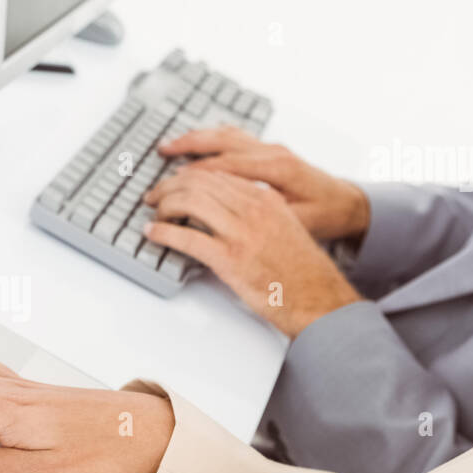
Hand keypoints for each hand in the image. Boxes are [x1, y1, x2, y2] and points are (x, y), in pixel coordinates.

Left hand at [141, 168, 363, 337]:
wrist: (319, 299)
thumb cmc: (300, 271)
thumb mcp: (284, 227)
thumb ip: (257, 212)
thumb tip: (223, 210)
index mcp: (266, 198)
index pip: (217, 174)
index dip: (188, 176)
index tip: (173, 183)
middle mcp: (253, 209)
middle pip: (199, 182)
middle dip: (169, 186)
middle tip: (154, 196)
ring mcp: (241, 233)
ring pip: (190, 202)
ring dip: (164, 205)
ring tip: (154, 213)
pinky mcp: (230, 259)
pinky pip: (187, 238)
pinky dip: (164, 232)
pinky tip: (153, 233)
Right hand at [157, 126, 369, 240]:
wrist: (349, 204)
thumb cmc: (326, 216)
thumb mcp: (298, 222)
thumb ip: (265, 214)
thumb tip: (229, 215)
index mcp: (276, 169)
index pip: (224, 166)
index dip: (193, 175)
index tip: (170, 184)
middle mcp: (272, 152)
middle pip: (220, 143)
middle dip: (186, 149)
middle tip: (159, 158)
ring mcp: (271, 148)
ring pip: (225, 135)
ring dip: (195, 139)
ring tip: (168, 146)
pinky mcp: (270, 151)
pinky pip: (234, 137)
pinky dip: (212, 138)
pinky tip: (197, 142)